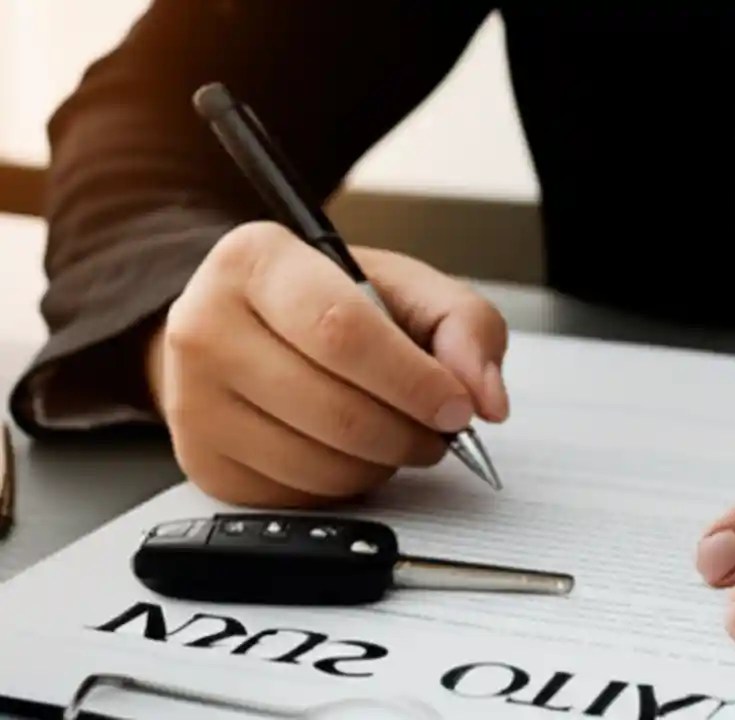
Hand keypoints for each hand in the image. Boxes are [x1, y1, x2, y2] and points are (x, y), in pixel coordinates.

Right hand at [146, 221, 509, 506]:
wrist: (251, 328)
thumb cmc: (330, 304)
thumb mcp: (405, 288)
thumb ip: (464, 326)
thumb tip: (485, 397)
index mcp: (254, 260)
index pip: (343, 332)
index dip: (414, 380)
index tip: (457, 405)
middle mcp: (204, 327)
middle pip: (335, 408)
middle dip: (409, 431)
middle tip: (440, 428)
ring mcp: (193, 401)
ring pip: (319, 462)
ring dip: (384, 462)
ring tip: (397, 432)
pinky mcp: (203, 462)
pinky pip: (299, 496)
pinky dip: (347, 484)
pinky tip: (351, 449)